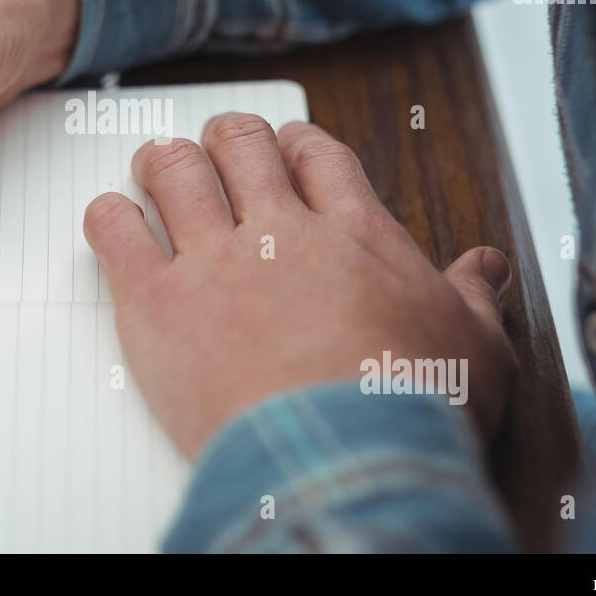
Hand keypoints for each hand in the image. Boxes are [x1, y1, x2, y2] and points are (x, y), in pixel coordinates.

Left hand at [83, 114, 516, 457]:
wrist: (347, 458)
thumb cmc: (413, 409)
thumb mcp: (476, 348)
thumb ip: (474, 298)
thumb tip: (486, 269)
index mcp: (355, 234)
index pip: (316, 157)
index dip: (295, 143)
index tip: (286, 147)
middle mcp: (280, 233)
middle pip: (241, 147)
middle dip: (225, 138)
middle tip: (215, 146)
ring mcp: (214, 262)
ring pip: (174, 173)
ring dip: (161, 161)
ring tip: (154, 164)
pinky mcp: (158, 304)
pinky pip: (116, 233)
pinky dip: (109, 217)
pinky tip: (113, 219)